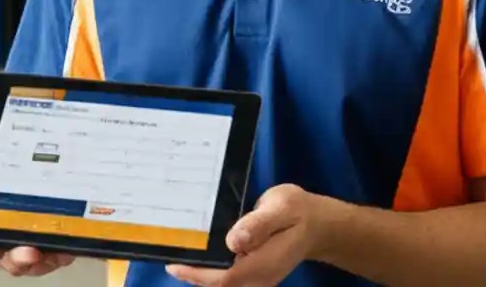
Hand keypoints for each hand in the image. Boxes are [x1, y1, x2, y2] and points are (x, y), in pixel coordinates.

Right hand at [0, 150, 76, 276]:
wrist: (46, 168)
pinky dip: (58, 253)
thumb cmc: (5, 177)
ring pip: (28, 262)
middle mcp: (2, 242)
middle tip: (25, 252)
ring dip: (36, 259)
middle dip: (14, 258)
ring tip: (43, 249)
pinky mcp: (52, 248)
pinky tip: (63, 246)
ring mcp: (27, 246)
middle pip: (4, 258)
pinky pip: (55, 257)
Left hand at [167, 184, 322, 286]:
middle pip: (218, 284)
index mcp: (261, 264)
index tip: (174, 263)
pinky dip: (209, 269)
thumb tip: (234, 241)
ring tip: (177, 251)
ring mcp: (256, 278)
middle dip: (192, 274)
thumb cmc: (297, 212)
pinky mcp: (254, 273)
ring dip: (199, 272)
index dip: (196, 274)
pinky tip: (197, 253)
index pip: (222, 278)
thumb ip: (258, 224)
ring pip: (221, 283)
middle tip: (168, 253)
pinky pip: (227, 276)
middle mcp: (257, 278)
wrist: (317, 224)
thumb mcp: (281, 208)